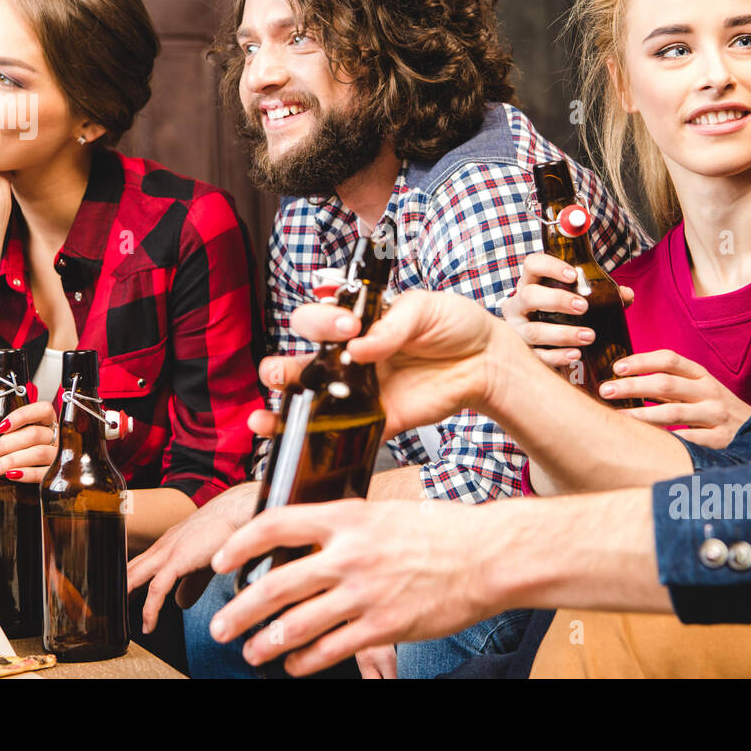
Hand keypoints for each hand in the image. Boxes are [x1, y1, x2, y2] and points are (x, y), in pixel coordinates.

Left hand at [0, 401, 56, 482]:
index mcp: (46, 423)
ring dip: (11, 461)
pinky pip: (44, 472)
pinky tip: (10, 475)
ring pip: (39, 453)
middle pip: (34, 434)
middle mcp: (56, 436)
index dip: (22, 416)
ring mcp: (59, 455)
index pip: (43, 410)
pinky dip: (26, 473)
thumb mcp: (3, 443)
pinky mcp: (58, 473)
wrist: (30, 484)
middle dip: (4, 445)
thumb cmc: (18, 455)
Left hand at [126, 481, 259, 633]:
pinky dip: (149, 610)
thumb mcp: (204, 562)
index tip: (121, 600)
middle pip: (130, 570)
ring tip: (119, 622)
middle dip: (118, 591)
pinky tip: (148, 624)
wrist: (237, 513)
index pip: (137, 565)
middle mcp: (162, 547)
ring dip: (125, 600)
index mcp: (167, 544)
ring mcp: (167, 552)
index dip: (126, 583)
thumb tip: (181, 603)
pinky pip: (156, 589)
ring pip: (134, 578)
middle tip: (110, 611)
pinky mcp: (177, 561)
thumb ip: (191, 583)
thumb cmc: (225, 531)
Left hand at [209, 499, 491, 675]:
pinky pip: (330, 649)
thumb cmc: (439, 531)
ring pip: (296, 624)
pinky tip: (294, 665)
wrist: (485, 556)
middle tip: (219, 626)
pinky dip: (304, 661)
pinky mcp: (383, 625)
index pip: (276, 524)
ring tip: (250, 651)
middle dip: (239, 611)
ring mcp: (365, 593)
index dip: (240, 544)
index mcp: (347, 518)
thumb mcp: (384, 513)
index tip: (220, 560)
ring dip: (264, 643)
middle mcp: (349, 555)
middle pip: (275, 585)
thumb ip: (345, 526)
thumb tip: (308, 539)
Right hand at [252, 290, 503, 441]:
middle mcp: (349, 357)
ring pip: (310, 401)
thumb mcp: (425, 308)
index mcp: (357, 323)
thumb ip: (392, 325)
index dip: (323, 322)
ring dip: (281, 410)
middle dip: (279, 369)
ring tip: (264, 417)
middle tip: (284, 372)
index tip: (349, 326)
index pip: (319, 320)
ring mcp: (361, 390)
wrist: (487, 359)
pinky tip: (299, 442)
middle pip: (299, 362)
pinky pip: (346, 433)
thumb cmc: (453, 324)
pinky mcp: (380, 419)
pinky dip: (322, 440)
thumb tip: (359, 348)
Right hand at [501, 253, 633, 367]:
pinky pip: (537, 356)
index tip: (573, 275)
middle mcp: (517, 305)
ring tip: (589, 336)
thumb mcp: (574, 298)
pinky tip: (575, 355)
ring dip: (563, 334)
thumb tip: (626, 295)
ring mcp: (517, 330)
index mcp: (529, 284)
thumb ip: (601, 294)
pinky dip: (557, 356)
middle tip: (583, 307)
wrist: (531, 348)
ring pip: (534, 331)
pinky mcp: (523, 353)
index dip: (550, 267)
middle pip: (529, 296)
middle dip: (557, 300)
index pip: (532, 264)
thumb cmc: (558, 314)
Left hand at [600, 350, 750, 448]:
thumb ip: (667, 384)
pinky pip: (689, 439)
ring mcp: (716, 415)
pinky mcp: (720, 439)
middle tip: (606, 390)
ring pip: (673, 412)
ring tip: (618, 418)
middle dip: (632, 386)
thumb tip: (625, 379)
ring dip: (642, 415)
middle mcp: (709, 391)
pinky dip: (668, 439)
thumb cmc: (716, 409)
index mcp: (701, 375)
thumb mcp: (697, 390)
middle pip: (666, 383)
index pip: (669, 359)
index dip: (642, 360)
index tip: (616, 367)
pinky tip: (647, 442)